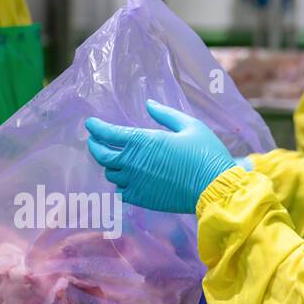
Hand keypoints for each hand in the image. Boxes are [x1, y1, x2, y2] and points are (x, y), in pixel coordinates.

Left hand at [85, 100, 238, 212]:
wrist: (213, 188)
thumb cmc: (205, 154)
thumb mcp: (189, 125)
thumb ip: (165, 114)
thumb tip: (148, 104)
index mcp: (142, 141)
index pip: (107, 133)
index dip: (96, 127)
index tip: (90, 124)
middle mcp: (132, 162)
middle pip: (101, 155)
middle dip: (94, 145)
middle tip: (94, 140)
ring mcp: (134, 182)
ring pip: (110, 173)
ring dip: (110, 165)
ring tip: (113, 159)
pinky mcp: (141, 199)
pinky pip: (120, 192)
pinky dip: (119, 184)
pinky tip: (125, 179)